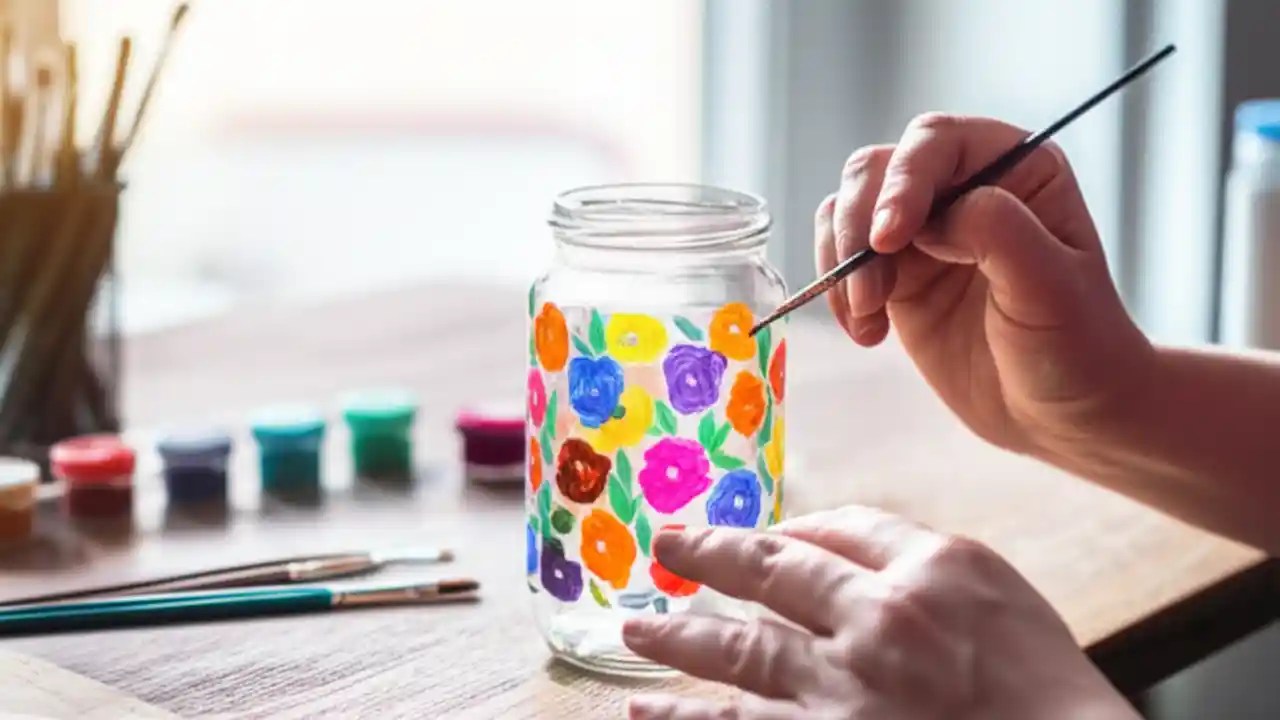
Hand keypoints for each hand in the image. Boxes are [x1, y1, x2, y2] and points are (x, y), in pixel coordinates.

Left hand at [621, 507, 1137, 719]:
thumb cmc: (1047, 689)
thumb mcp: (997, 594)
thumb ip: (912, 557)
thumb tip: (822, 539)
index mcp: (931, 571)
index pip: (838, 530)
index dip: (788, 531)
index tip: (753, 536)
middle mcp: (880, 623)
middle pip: (770, 574)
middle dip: (709, 554)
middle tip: (664, 543)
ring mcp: (849, 696)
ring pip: (740, 655)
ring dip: (678, 640)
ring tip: (634, 630)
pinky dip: (687, 719)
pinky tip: (646, 713)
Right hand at [817, 114, 1153, 458]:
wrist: (1063, 416)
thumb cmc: (1078, 350)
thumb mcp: (1053, 289)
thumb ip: (999, 232)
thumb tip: (935, 215)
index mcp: (1015, 169)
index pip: (936, 143)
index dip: (903, 182)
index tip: (888, 240)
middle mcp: (963, 187)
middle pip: (876, 170)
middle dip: (859, 226)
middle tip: (870, 294)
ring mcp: (923, 232)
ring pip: (847, 209)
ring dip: (842, 261)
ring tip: (867, 317)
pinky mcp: (895, 275)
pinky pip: (842, 260)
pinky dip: (838, 291)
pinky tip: (866, 333)